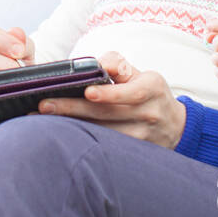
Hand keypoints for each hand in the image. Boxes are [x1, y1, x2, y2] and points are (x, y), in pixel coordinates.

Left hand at [35, 51, 186, 149]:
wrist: (174, 125)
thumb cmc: (148, 92)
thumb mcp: (140, 73)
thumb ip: (117, 63)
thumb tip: (101, 64)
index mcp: (151, 89)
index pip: (130, 92)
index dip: (110, 93)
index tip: (88, 92)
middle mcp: (148, 113)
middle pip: (107, 114)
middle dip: (73, 109)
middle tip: (44, 106)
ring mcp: (141, 136)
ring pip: (103, 134)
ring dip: (72, 128)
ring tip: (43, 122)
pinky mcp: (132, 153)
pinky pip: (104, 148)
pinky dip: (82, 142)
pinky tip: (60, 138)